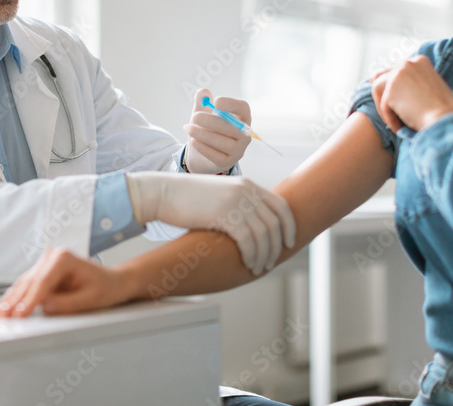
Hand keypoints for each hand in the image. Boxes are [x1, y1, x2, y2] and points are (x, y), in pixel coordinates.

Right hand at [0, 249, 129, 317]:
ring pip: (25, 283)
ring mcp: (46, 263)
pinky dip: (17, 296)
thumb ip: (67, 303)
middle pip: (30, 282)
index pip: (42, 283)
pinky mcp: (43, 272)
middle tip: (1, 315)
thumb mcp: (90, 299)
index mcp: (64, 258)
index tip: (19, 313)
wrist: (113, 281)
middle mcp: (52, 256)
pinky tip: (5, 305)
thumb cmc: (105, 288)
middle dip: (15, 300)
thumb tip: (45, 305)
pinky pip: (27, 285)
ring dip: (11, 298)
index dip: (29, 300)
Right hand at [126, 171, 294, 274]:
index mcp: (247, 184)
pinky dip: (252, 255)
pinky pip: (247, 240)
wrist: (163, 192)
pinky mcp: (224, 214)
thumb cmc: (187, 198)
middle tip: (271, 262)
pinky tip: (249, 264)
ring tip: (259, 268)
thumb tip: (251, 226)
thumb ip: (237, 203)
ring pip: (263, 234)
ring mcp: (236, 201)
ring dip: (265, 255)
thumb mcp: (219, 194)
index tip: (289, 242)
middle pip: (274, 223)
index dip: (289, 225)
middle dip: (276, 246)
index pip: (280, 205)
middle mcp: (245, 190)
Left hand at [184, 88, 251, 173]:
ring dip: (203, 134)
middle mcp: (244, 135)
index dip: (231, 104)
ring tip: (188, 128)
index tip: (216, 102)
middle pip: (231, 127)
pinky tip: (193, 141)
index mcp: (242, 118)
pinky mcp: (227, 163)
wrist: (202, 155)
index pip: (243, 108)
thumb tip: (202, 93)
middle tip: (194, 117)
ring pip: (222, 142)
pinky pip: (216, 155)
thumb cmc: (207, 130)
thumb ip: (202, 102)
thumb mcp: (202, 114)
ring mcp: (238, 150)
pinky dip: (203, 147)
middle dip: (211, 121)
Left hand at [370, 56, 452, 132]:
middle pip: (381, 76)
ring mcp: (398, 74)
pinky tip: (399, 127)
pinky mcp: (391, 89)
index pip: (395, 70)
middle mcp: (408, 63)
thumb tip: (374, 78)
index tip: (400, 103)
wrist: (446, 120)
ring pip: (377, 89)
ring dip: (384, 107)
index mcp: (419, 61)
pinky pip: (383, 106)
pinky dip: (390, 119)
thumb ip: (408, 81)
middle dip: (383, 94)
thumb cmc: (441, 110)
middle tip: (391, 111)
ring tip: (396, 122)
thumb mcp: (427, 87)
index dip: (393, 88)